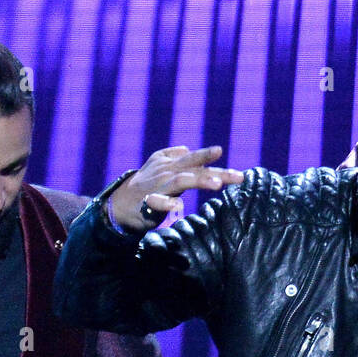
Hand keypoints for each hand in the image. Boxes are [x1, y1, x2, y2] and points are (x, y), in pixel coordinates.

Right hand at [107, 145, 244, 231]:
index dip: (206, 155)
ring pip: (181, 181)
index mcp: (171, 165)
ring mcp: (158, 186)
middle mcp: (167, 173)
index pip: (193, 160)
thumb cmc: (144, 186)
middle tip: (238, 177)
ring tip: (217, 184)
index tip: (220, 151)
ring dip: (200, 181)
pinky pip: (158, 202)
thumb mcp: (156, 166)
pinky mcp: (148, 203)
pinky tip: (179, 207)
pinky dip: (168, 204)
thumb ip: (172, 155)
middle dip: (218, 173)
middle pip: (195, 170)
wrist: (119, 204)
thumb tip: (186, 148)